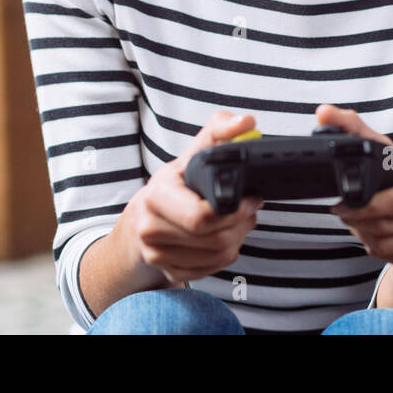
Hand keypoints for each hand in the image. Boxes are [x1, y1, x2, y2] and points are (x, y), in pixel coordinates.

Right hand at [118, 110, 262, 286]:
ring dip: (239, 238)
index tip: (250, 197)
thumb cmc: (175, 184)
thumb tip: (246, 122)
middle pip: (216, 239)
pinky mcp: (170, 271)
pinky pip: (213, 269)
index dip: (235, 209)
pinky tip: (225, 236)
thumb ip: (220, 131)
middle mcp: (152, 228)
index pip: (202, 216)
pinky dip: (227, 254)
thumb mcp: (192, 152)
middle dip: (242, 223)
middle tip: (249, 208)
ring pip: (219, 255)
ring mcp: (158, 254)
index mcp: (157, 196)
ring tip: (239, 220)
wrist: (143, 219)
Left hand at [315, 103, 392, 271]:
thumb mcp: (386, 154)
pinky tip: (376, 237)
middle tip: (346, 215)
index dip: (364, 207)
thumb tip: (324, 112)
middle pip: (391, 225)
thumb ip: (355, 130)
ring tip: (360, 224)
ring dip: (366, 237)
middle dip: (361, 222)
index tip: (341, 204)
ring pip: (390, 245)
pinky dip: (378, 250)